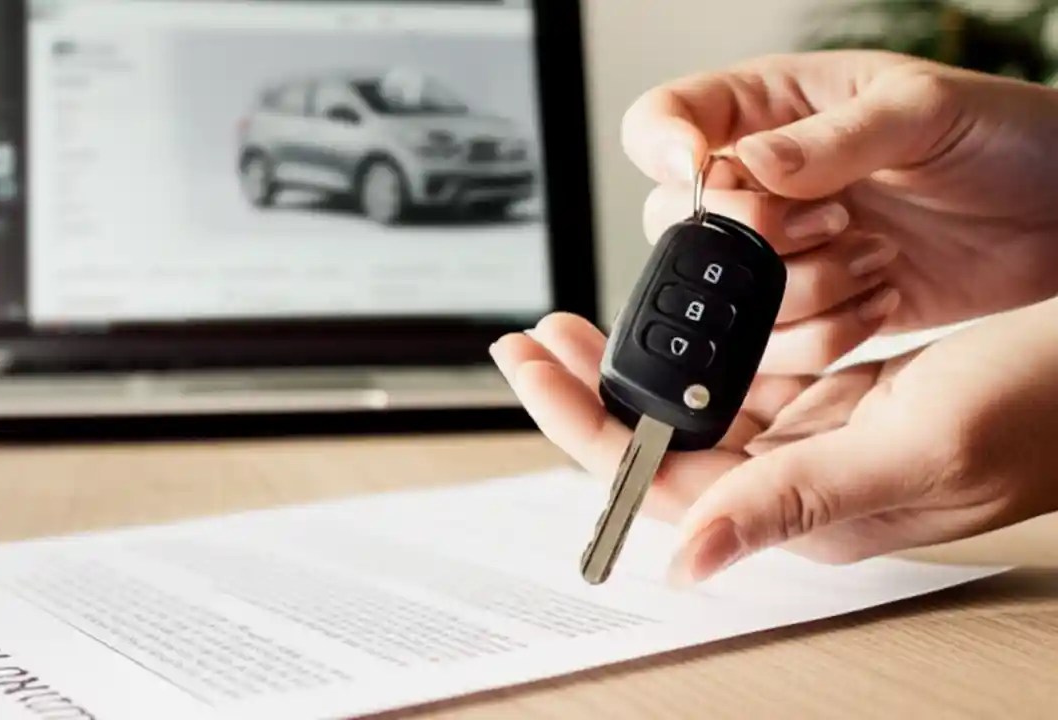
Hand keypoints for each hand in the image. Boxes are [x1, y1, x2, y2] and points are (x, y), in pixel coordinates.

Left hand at [491, 300, 1057, 583]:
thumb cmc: (1042, 406)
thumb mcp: (913, 449)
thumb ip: (795, 502)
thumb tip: (689, 558)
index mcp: (804, 512)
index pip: (659, 483)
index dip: (584, 429)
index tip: (533, 371)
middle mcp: (797, 483)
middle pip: (660, 446)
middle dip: (587, 392)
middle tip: (533, 342)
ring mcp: (815, 441)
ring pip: (691, 411)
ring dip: (630, 367)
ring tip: (573, 328)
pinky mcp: (835, 401)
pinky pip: (739, 380)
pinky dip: (692, 348)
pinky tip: (665, 322)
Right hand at [625, 51, 1057, 373]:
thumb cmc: (1004, 138)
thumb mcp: (925, 112)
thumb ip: (832, 140)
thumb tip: (751, 165)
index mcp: (771, 110)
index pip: (666, 121)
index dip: (660, 146)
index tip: (694, 169)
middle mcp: (762, 183)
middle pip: (680, 224)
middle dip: (753, 238)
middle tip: (835, 221)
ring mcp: (781, 252)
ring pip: (721, 297)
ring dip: (798, 292)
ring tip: (876, 259)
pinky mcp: (810, 311)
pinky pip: (771, 347)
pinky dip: (823, 336)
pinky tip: (883, 298)